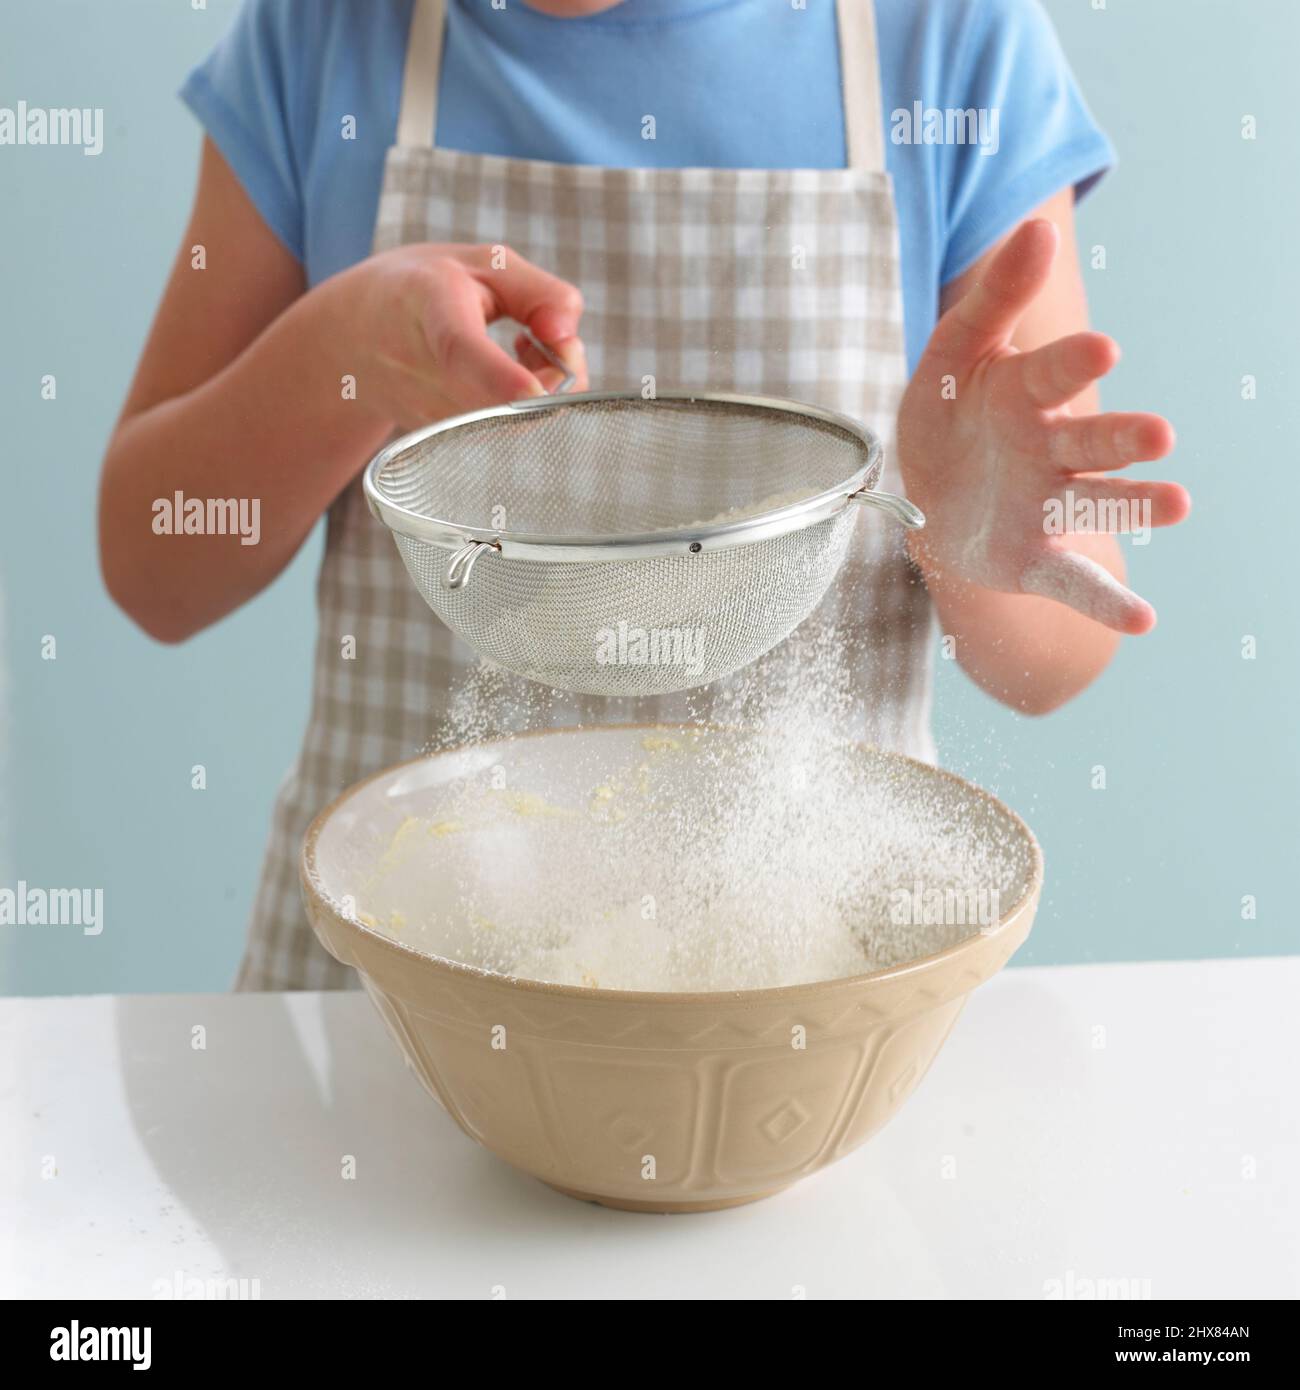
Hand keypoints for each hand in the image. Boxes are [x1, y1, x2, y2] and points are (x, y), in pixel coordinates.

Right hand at [339, 242, 586, 429]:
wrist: (352, 336)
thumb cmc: (427, 291)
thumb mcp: (482, 263)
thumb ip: (540, 293)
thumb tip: (569, 336)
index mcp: (429, 305)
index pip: (460, 348)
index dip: (498, 374)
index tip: (529, 390)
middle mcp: (420, 368)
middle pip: (505, 397)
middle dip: (556, 372)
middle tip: (546, 333)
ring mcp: (425, 412)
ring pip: (512, 421)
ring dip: (541, 388)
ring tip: (522, 346)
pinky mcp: (439, 439)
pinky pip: (504, 431)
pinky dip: (523, 406)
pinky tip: (507, 374)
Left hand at [897, 219, 1188, 633]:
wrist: (924, 491)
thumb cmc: (949, 412)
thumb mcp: (952, 353)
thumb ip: (993, 299)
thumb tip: (1039, 224)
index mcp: (1026, 392)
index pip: (1050, 375)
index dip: (1073, 365)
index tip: (1102, 351)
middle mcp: (1049, 448)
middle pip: (1089, 442)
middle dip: (1120, 439)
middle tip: (1158, 435)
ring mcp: (1046, 504)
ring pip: (1095, 504)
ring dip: (1134, 505)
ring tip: (1177, 503)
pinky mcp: (1033, 559)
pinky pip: (1072, 579)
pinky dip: (1105, 600)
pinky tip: (1144, 619)